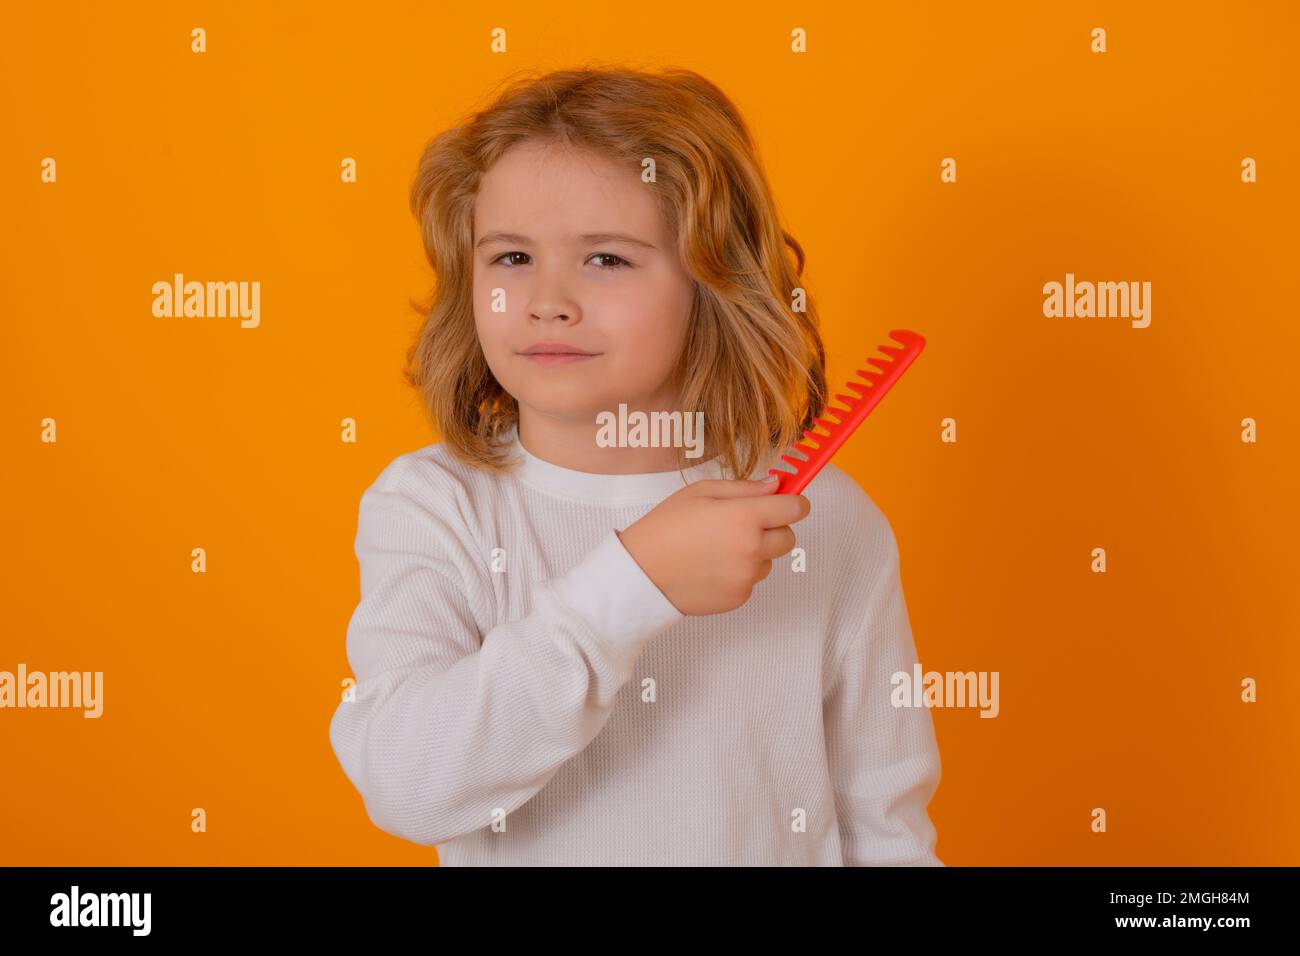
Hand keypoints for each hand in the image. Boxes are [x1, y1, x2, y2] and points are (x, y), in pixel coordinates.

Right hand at [617, 476, 810, 614]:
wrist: (641, 574)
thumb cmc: (664, 529)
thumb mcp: (700, 492)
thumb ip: (744, 488)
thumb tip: (775, 485)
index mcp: (744, 517)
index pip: (795, 508)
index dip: (794, 501)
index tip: (788, 500)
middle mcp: (751, 549)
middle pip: (789, 537)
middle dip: (775, 528)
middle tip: (746, 524)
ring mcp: (746, 576)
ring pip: (770, 560)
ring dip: (756, 552)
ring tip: (719, 547)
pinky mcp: (738, 597)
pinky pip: (752, 580)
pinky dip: (740, 572)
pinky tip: (712, 565)